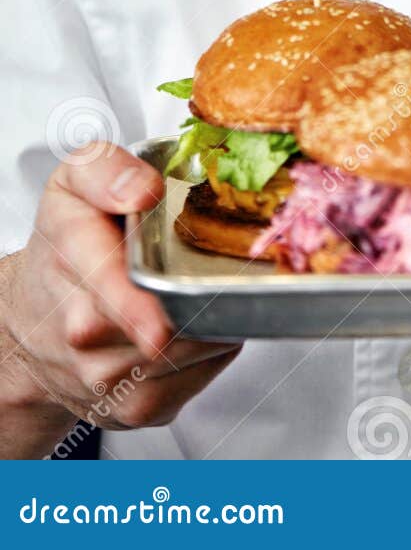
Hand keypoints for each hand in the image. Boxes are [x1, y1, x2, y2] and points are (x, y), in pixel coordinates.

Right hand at [1, 142, 241, 455]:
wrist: (33, 317)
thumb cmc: (66, 242)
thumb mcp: (75, 181)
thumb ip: (109, 170)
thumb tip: (145, 188)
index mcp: (73, 260)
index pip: (103, 288)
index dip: (135, 307)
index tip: (158, 326)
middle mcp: (84, 331)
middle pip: (158, 328)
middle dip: (195, 301)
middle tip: (207, 272)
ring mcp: (107, 379)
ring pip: (188, 354)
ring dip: (208, 322)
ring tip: (194, 291)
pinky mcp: (134, 409)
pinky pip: (197, 378)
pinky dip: (209, 350)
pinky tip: (191, 324)